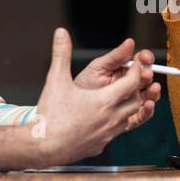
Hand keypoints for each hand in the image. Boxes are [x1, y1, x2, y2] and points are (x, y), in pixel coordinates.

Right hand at [31, 28, 156, 164]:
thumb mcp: (56, 80)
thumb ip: (61, 54)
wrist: (42, 147)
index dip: (136, 70)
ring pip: (130, 117)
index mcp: (104, 101)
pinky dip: (120, 121)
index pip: (132, 83)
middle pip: (136, 100)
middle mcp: (111, 118)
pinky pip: (118, 131)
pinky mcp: (101, 145)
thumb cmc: (50, 115)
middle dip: (138, 88)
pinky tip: (110, 116)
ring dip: (131, 105)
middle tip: (134, 78)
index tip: (136, 63)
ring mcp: (108, 134)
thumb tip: (61, 33)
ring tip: (127, 95)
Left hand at [75, 37, 161, 130]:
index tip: (145, 57)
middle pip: (146, 77)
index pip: (140, 61)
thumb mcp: (98, 68)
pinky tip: (148, 105)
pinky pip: (143, 114)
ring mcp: (130, 100)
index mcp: (123, 69)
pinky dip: (148, 110)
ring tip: (153, 89)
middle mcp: (129, 84)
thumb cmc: (82, 87)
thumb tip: (130, 42)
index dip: (145, 58)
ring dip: (153, 92)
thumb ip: (115, 56)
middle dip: (148, 75)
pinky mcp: (129, 117)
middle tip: (146, 74)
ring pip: (148, 95)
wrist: (70, 111)